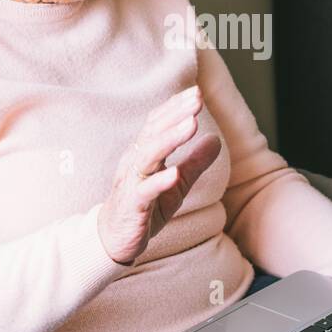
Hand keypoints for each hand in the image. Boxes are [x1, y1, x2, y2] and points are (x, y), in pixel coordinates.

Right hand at [98, 84, 220, 264]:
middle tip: (197, 99)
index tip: (196, 92)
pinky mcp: (132, 205)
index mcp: (144, 153)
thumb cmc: (145, 207)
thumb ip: (195, 162)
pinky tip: (174, 174)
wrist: (115, 239)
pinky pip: (145, 191)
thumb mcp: (176, 184)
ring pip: (148, 156)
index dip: (176, 107)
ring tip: (191, 125)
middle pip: (153, 132)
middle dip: (176, 114)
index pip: (158, 123)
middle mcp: (134, 162)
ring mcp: (131, 182)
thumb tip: (217, 140)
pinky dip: (159, 181)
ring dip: (170, 139)